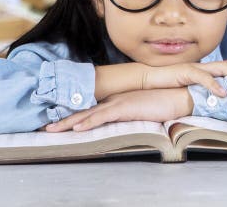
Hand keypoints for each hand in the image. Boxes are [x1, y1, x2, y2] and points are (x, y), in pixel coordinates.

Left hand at [45, 88, 192, 131]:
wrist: (179, 96)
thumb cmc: (165, 104)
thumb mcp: (144, 110)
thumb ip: (131, 115)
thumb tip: (123, 123)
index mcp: (119, 100)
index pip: (93, 109)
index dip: (76, 116)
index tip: (61, 123)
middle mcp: (115, 99)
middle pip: (85, 111)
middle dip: (64, 119)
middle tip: (46, 127)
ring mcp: (120, 102)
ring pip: (88, 113)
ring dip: (69, 122)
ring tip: (52, 129)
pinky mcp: (126, 107)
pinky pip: (103, 116)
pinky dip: (89, 121)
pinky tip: (77, 128)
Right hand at [142, 59, 226, 96]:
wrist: (149, 79)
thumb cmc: (172, 85)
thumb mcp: (195, 89)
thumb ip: (209, 92)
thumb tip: (226, 102)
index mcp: (210, 68)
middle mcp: (207, 65)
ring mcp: (198, 67)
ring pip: (223, 67)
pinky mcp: (186, 72)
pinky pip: (203, 77)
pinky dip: (215, 85)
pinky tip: (223, 93)